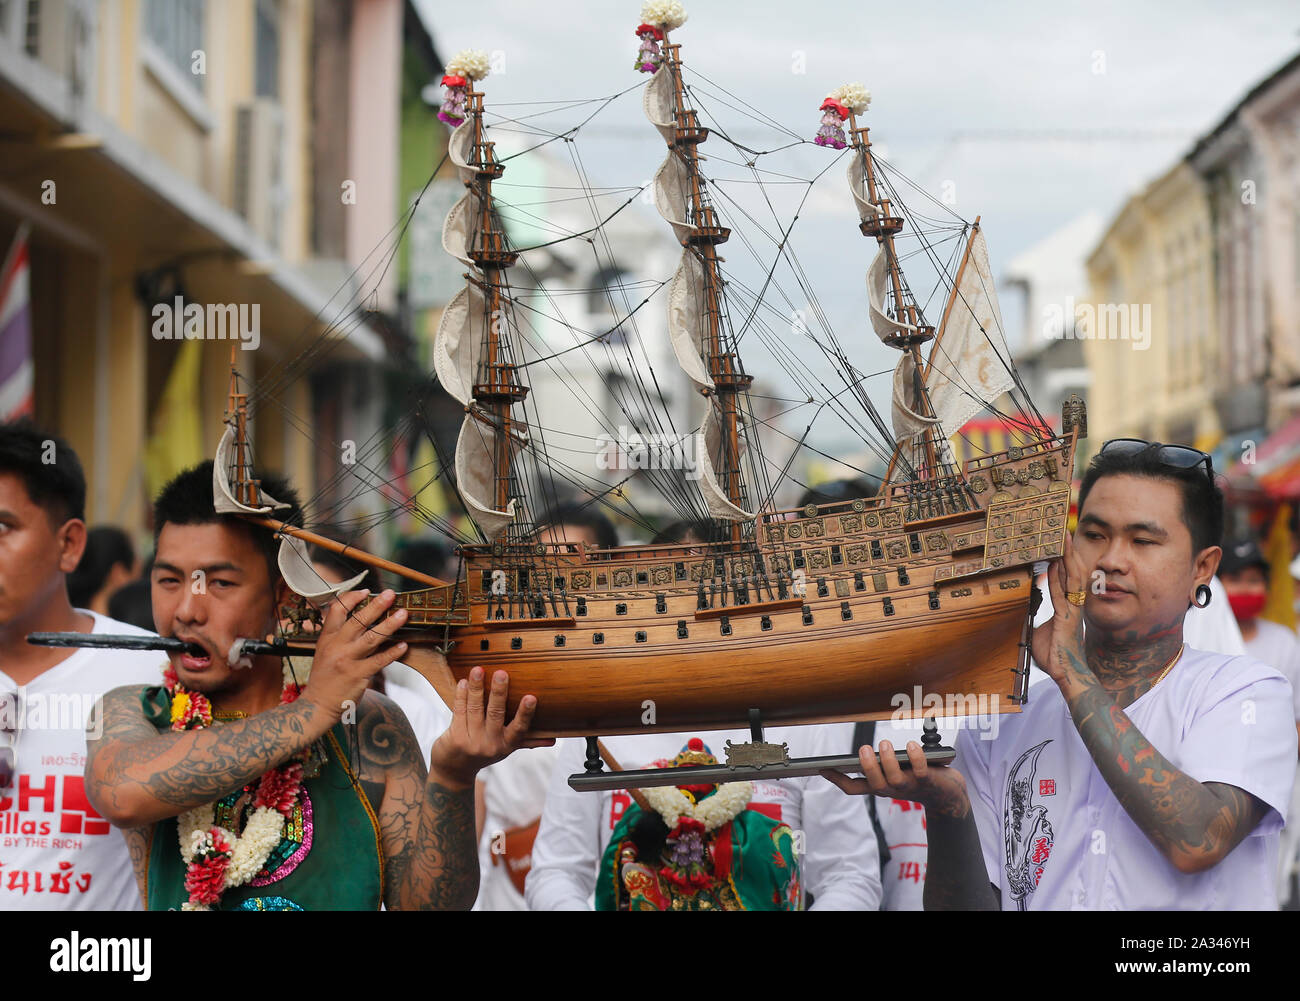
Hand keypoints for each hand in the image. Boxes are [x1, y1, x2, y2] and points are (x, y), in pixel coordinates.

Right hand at [303, 589, 407, 721]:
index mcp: (327, 638)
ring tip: (403, 614)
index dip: (352, 598)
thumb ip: (338, 636)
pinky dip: (392, 652)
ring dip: (389, 625)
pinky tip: (403, 646)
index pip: (337, 610)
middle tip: (390, 594)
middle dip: (376, 605)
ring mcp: (347, 660)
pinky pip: (379, 661)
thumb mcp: (324, 651)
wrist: (317, 705)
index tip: (366, 591)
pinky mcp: (358, 675)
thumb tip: (359, 619)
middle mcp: (336, 646)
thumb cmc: (324, 678)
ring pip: (371, 638)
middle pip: (357, 620)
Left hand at [428, 667, 553, 789]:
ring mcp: (472, 741)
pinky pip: (459, 711)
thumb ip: (528, 741)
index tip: (531, 697)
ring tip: (478, 670)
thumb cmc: (485, 752)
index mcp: (507, 745)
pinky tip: (463, 682)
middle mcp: (490, 744)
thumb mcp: (506, 749)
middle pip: (496, 714)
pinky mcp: (455, 737)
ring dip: (477, 688)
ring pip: (475, 709)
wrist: (455, 769)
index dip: (525, 713)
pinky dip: (461, 695)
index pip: (519, 728)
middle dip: (499, 692)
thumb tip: (553, 739)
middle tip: (502, 673)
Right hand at [820, 739, 969, 817]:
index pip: (854, 788)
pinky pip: (920, 771)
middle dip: (867, 766)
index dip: (837, 780)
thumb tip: (863, 750)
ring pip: (894, 779)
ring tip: (885, 743)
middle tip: (863, 749)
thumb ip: (880, 764)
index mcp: (880, 786)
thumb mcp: (894, 772)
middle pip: (874, 784)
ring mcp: (909, 787)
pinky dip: (915, 757)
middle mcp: (892, 789)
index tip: (822, 768)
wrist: (948, 794)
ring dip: (888, 760)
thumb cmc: (917, 777)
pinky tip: (911, 745)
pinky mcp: (928, 782)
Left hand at [1030, 531, 1089, 686]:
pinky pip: (1064, 593)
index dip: (1062, 560)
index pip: (1065, 577)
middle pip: (1072, 571)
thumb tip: (1022, 612)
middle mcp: (1072, 605)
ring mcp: (1072, 610)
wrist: (1066, 674)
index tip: (1057, 543)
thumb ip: (1032, 619)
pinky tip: (1056, 564)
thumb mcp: (1036, 632)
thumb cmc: (1053, 655)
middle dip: (1067, 551)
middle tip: (1061, 530)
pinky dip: (1059, 577)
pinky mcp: (1068, 619)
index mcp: (1066, 606)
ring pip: (1072, 577)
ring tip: (1062, 538)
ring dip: (1067, 557)